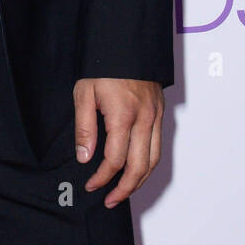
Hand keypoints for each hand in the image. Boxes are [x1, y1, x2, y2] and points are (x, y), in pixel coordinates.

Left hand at [73, 78, 163, 206]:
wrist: (125, 44)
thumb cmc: (102, 67)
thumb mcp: (84, 93)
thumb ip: (85, 128)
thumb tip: (85, 158)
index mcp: (123, 116)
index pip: (115, 160)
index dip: (103, 178)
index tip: (91, 185)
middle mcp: (144, 120)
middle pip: (139, 167)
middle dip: (125, 189)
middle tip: (110, 200)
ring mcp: (155, 117)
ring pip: (153, 160)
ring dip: (139, 180)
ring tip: (123, 192)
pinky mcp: (160, 113)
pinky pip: (158, 147)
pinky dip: (148, 164)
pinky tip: (136, 170)